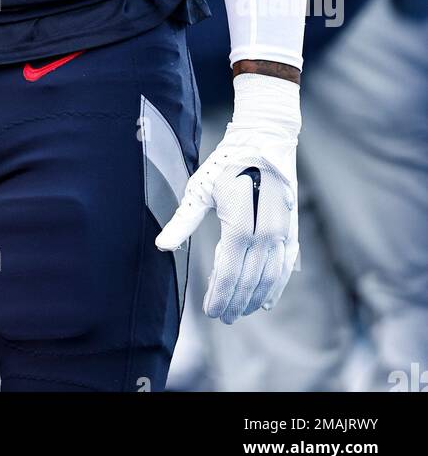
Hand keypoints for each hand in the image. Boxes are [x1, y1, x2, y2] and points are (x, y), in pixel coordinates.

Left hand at [155, 73, 299, 322]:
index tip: (209, 311)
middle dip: (235, 301)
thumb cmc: (228, 161)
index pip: (229, 270)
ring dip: (254, 297)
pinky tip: (267, 301)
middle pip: (249, 278)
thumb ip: (183, 221)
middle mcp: (266, 231)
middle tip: (222, 317)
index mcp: (240, 223)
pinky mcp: (292, 228)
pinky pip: (286, 265)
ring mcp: (282, 231)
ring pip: (269, 276)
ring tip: (240, 312)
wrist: (266, 138)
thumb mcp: (201, 188)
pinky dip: (277, 285)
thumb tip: (162, 246)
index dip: (219, 293)